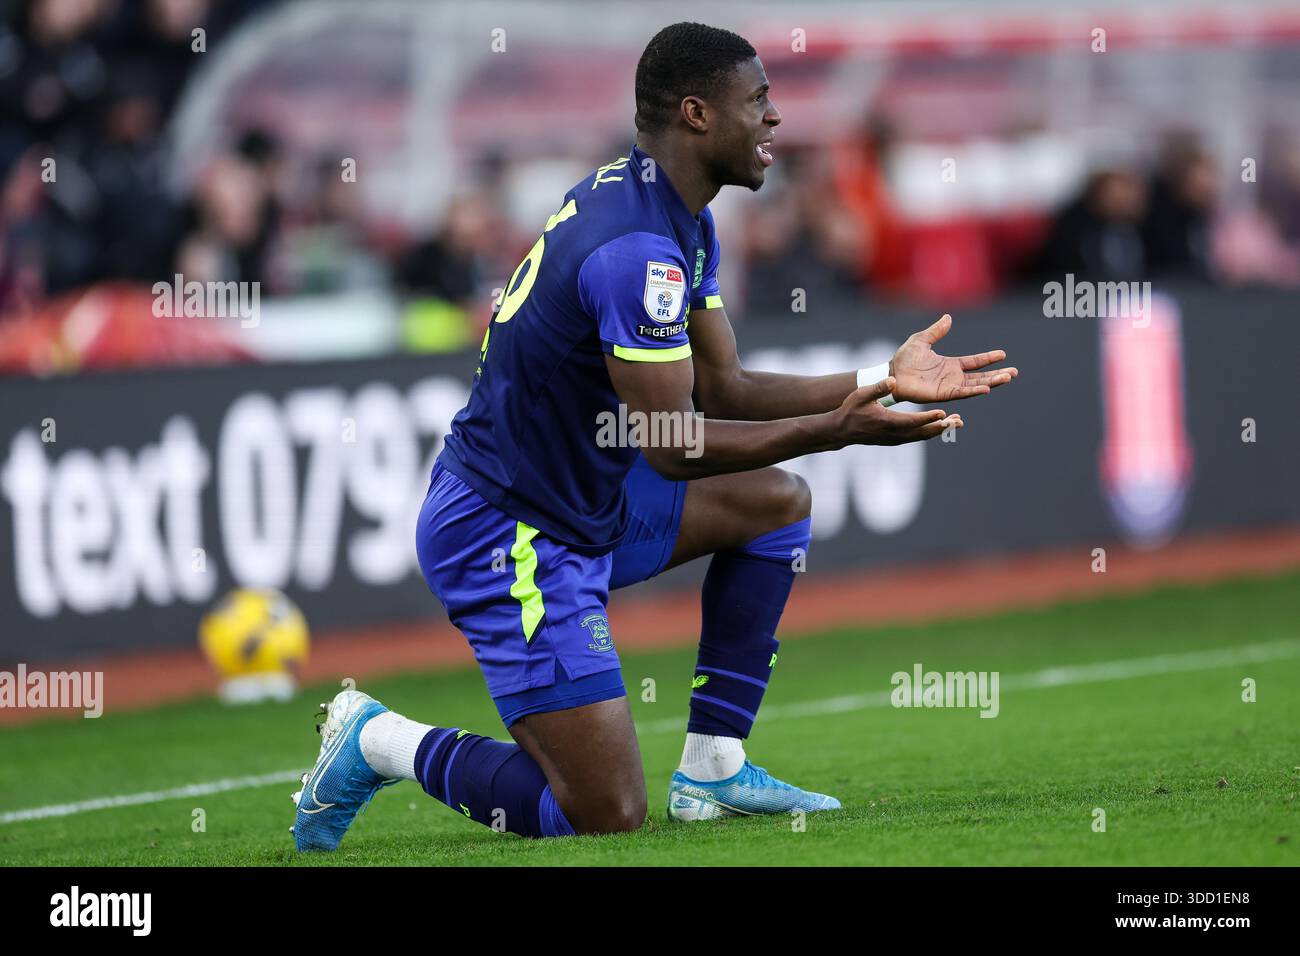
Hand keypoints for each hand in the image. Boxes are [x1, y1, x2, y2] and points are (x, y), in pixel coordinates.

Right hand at [834, 376, 962, 446]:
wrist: (841, 430)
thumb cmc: (850, 410)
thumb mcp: (861, 395)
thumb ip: (878, 388)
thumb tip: (894, 380)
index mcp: (887, 422)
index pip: (912, 421)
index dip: (928, 418)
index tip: (943, 413)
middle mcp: (893, 433)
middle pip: (922, 433)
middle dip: (941, 427)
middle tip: (958, 421)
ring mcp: (895, 439)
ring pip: (921, 436)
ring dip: (939, 430)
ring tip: (956, 422)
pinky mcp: (895, 440)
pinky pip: (916, 438)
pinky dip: (930, 432)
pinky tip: (939, 426)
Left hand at [889, 314, 1016, 403]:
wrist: (892, 374)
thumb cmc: (904, 359)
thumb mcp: (922, 340)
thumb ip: (936, 331)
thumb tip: (949, 318)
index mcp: (950, 364)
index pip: (974, 362)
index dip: (988, 358)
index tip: (1003, 355)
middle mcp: (953, 376)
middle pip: (980, 376)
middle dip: (997, 374)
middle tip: (1014, 372)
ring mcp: (949, 386)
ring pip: (976, 385)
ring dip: (992, 382)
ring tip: (1007, 377)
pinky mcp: (943, 394)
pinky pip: (962, 393)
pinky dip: (974, 390)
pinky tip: (986, 388)